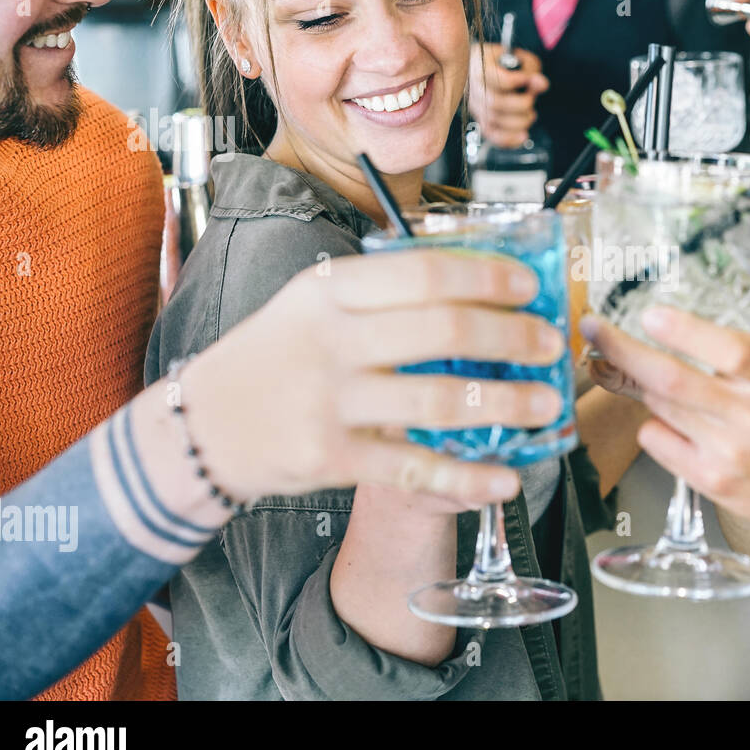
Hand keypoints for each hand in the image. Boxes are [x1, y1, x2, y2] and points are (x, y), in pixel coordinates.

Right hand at [180, 249, 567, 510]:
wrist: (200, 428)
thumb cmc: (273, 355)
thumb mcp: (311, 303)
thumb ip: (381, 292)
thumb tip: (474, 283)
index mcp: (330, 290)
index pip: (424, 272)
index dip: (487, 277)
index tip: (530, 286)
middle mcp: (332, 340)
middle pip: (443, 330)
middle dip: (511, 336)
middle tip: (550, 344)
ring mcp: (332, 401)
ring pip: (439, 400)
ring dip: (506, 402)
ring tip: (545, 404)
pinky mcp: (333, 458)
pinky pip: (415, 469)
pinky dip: (467, 476)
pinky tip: (506, 476)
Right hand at [468, 42, 549, 147]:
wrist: (489, 68)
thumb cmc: (505, 63)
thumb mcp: (520, 58)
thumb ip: (530, 70)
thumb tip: (540, 84)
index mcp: (480, 65)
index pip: (497, 79)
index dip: (518, 82)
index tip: (531, 80)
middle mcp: (474, 87)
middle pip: (494, 103)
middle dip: (521, 105)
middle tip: (531, 99)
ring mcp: (476, 105)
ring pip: (493, 121)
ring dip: (519, 122)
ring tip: (530, 115)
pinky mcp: (481, 119)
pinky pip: (491, 135)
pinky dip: (509, 139)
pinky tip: (523, 136)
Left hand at [579, 307, 749, 531]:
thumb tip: (708, 314)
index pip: (727, 350)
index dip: (683, 331)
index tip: (649, 314)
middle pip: (673, 380)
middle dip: (623, 350)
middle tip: (594, 329)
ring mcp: (731, 452)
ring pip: (660, 407)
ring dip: (634, 383)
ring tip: (619, 366)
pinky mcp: (713, 482)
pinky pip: (658, 443)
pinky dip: (650, 423)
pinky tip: (663, 417)